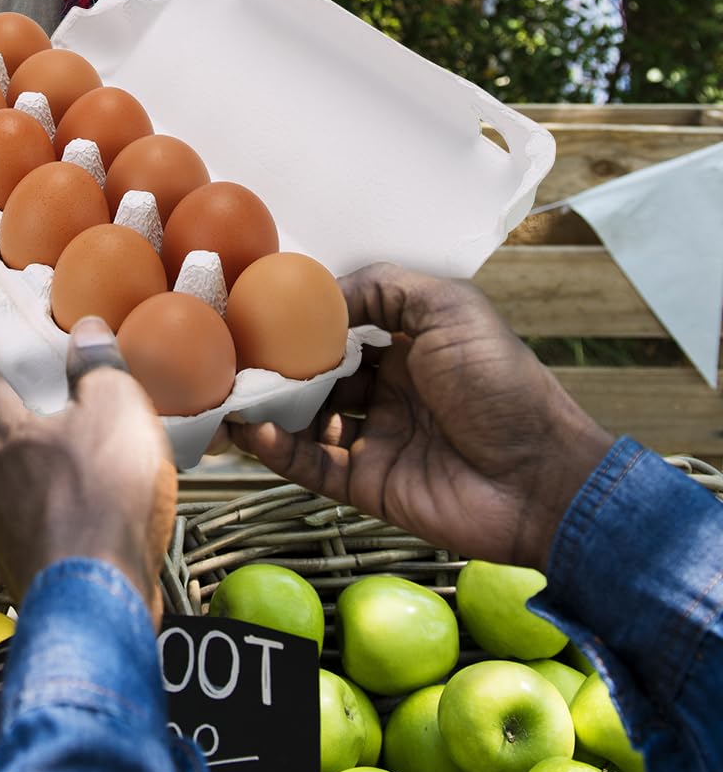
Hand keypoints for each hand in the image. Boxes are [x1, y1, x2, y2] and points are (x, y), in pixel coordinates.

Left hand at [0, 317, 178, 623]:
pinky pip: (6, 515)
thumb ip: (100, 366)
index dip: (4, 356)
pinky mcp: (8, 556)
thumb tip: (87, 332)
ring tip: (48, 458)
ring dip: (4, 463)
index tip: (22, 347)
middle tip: (30, 408)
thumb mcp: (119, 411)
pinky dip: (25, 504)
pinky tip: (62, 505)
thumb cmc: (102, 501)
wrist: (95, 602)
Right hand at [228, 263, 613, 570]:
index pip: (340, 327)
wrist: (542, 477)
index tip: (257, 306)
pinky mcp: (367, 484)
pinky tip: (256, 431)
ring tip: (230, 392)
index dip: (302, 318)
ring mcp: (374, 438)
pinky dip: (278, 451)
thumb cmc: (502, 383)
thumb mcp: (450, 309)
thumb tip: (320, 294)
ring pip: (303, 420)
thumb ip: (386, 288)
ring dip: (267, 408)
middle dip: (275, 364)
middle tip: (230, 352)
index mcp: (406, 347)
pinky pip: (311, 466)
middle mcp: (385, 390)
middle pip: (314, 373)